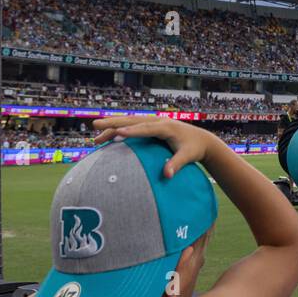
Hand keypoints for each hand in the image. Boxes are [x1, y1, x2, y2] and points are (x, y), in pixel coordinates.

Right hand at [92, 115, 220, 178]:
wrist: (202, 140)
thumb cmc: (194, 149)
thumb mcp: (187, 156)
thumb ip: (176, 164)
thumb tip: (167, 176)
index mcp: (166, 127)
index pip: (146, 128)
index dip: (131, 131)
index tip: (117, 133)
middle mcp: (158, 121)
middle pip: (132, 121)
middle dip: (113, 123)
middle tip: (95, 126)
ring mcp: (154, 121)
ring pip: (130, 122)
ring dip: (112, 126)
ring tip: (96, 134)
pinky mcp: (151, 125)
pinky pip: (133, 126)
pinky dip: (120, 129)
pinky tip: (108, 138)